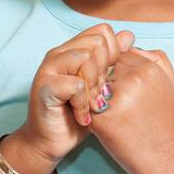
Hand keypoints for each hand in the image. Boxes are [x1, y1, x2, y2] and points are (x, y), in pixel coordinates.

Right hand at [18, 24, 134, 164]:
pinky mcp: (45, 87)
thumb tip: (128, 36)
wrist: (49, 142)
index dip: (114, 54)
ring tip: (93, 105)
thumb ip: (113, 61)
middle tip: (100, 95)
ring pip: (86, 58)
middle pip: (97, 42)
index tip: (109, 79)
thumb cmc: (78, 115)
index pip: (103, 31)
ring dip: (95, 87)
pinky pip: (77, 84)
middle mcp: (59, 53)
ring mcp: (49, 69)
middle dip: (106, 70)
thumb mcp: (102, 86)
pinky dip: (84, 103)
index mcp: (73, 49)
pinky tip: (82, 116)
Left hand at [89, 46, 173, 173]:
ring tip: (106, 111)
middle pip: (102, 68)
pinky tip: (102, 124)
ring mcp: (117, 99)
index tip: (118, 86)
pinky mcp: (103, 119)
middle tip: (110, 99)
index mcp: (148, 69)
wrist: (168, 160)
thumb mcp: (172, 85)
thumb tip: (134, 46)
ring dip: (93, 95)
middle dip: (102, 81)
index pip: (118, 55)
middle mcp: (133, 80)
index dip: (114, 70)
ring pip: (91, 85)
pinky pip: (86, 106)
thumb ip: (157, 60)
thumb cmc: (169, 125)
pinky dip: (89, 113)